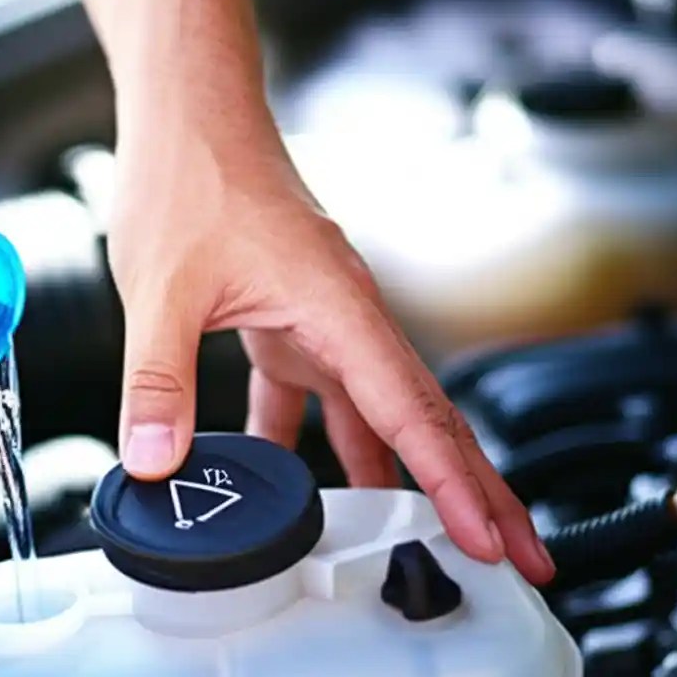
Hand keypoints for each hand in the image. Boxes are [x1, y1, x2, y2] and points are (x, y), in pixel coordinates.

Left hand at [109, 133, 555, 585]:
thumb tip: (158, 461)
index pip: (411, 410)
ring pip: (380, 413)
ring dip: (407, 475)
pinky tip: (299, 487)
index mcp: (337, 307)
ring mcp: (321, 322)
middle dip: (473, 490)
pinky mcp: (289, 324)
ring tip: (435, 538)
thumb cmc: (191, 177)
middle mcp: (344, 317)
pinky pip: (319, 397)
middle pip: (424, 418)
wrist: (186, 119)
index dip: (452, 483)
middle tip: (519, 556)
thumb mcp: (161, 291)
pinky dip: (317, 447)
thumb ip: (159, 382)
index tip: (488, 537)